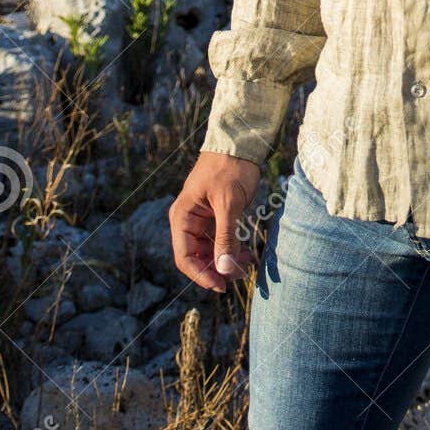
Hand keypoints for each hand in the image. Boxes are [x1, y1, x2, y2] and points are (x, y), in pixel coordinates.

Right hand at [170, 151, 261, 292]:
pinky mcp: (216, 217)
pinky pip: (220, 241)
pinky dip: (232, 250)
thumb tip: (223, 269)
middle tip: (240, 274)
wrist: (241, 144)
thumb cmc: (230, 168)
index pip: (184, 257)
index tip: (221, 286)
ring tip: (247, 263)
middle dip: (217, 269)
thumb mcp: (228, 204)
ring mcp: (201, 220)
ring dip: (226, 261)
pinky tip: (246, 254)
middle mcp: (187, 221)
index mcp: (182, 216)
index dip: (201, 275)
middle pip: (197, 257)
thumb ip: (225, 237)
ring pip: (210, 252)